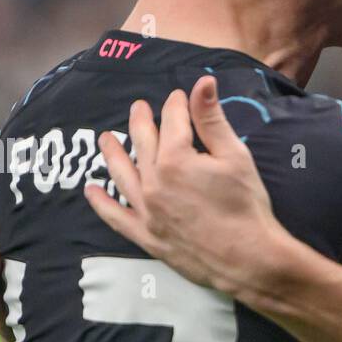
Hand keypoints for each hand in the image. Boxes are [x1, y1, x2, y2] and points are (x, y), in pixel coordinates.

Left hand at [85, 74, 293, 301]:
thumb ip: (213, 119)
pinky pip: (116, 217)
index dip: (176, 104)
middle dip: (141, 121)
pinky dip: (102, 203)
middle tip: (138, 108)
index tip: (178, 97)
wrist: (248, 259)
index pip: (172, 121)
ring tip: (105, 139)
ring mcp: (147, 211)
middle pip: (142, 142)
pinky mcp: (147, 236)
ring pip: (122, 174)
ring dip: (112, 153)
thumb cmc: (247, 207)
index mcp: (176, 159)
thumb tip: (203, 83)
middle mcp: (153, 182)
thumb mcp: (235, 156)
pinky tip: (92, 191)